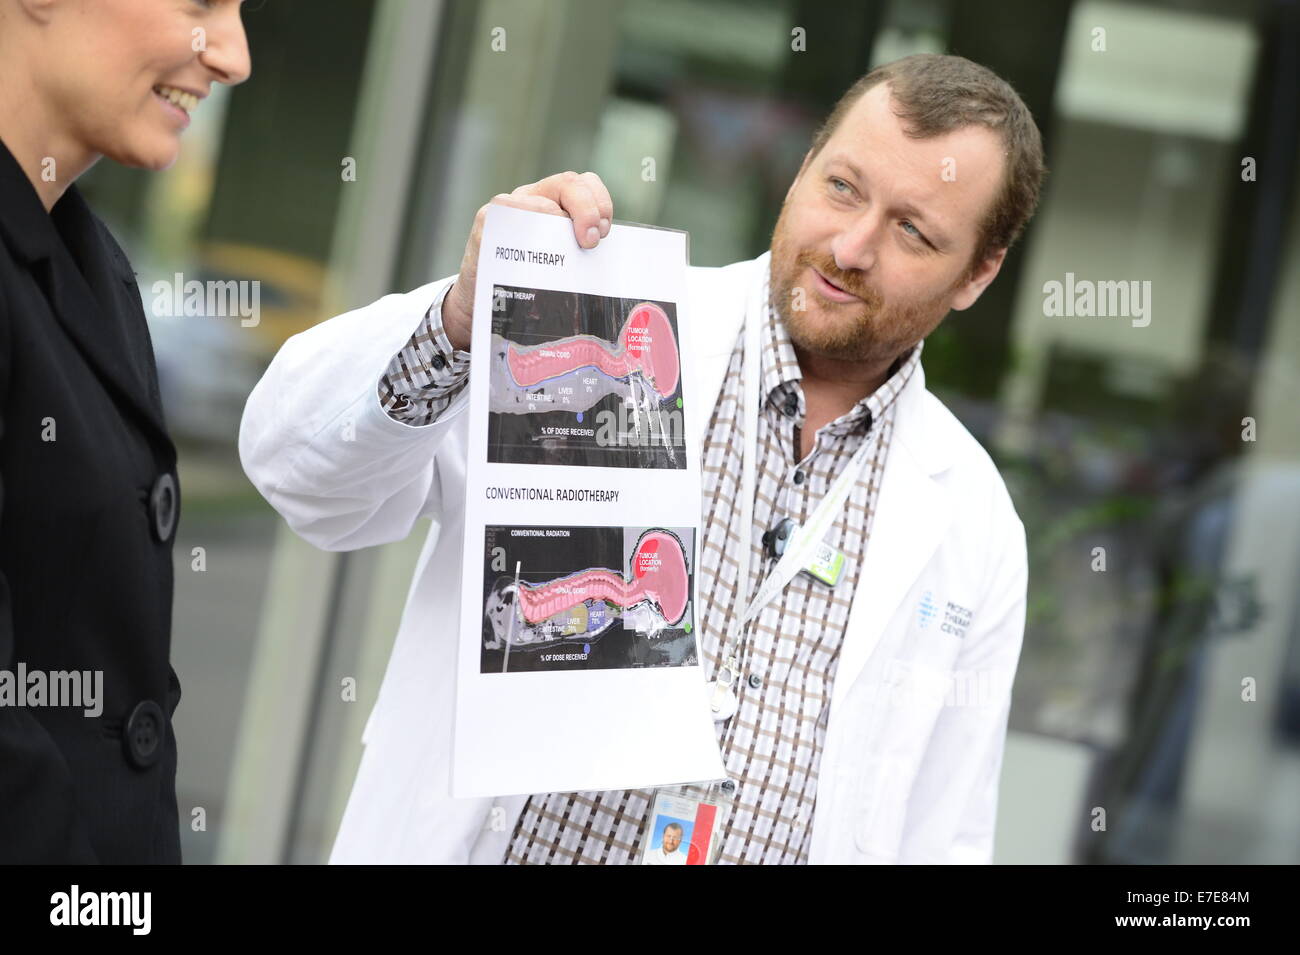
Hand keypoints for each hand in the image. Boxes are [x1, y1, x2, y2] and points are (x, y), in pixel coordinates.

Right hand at [441, 171, 613, 351]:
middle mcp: (531, 197)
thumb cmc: (529, 281)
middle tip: (591, 242)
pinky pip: (508, 213)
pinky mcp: (485, 222)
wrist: (483, 302)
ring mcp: (507, 208)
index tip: (604, 233)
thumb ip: (579, 248)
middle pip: (568, 183)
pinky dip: (528, 227)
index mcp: (554, 201)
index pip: (584, 184)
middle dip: (588, 210)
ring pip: (542, 200)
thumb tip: (609, 255)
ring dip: (560, 223)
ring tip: (567, 248)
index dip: (600, 203)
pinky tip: (536, 249)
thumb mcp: (561, 260)